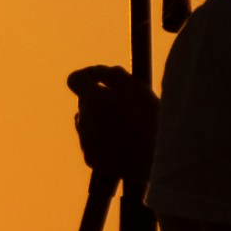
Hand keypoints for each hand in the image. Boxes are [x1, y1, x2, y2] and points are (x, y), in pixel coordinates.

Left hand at [67, 64, 153, 182]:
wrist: (156, 159)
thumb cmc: (150, 119)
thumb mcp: (137, 88)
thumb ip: (113, 74)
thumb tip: (97, 72)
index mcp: (92, 99)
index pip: (75, 79)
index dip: (88, 76)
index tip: (101, 79)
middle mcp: (83, 119)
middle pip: (85, 103)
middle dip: (100, 100)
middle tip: (127, 105)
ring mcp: (85, 141)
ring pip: (88, 124)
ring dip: (102, 121)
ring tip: (129, 127)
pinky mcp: (91, 159)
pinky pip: (93, 145)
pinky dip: (105, 142)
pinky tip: (126, 146)